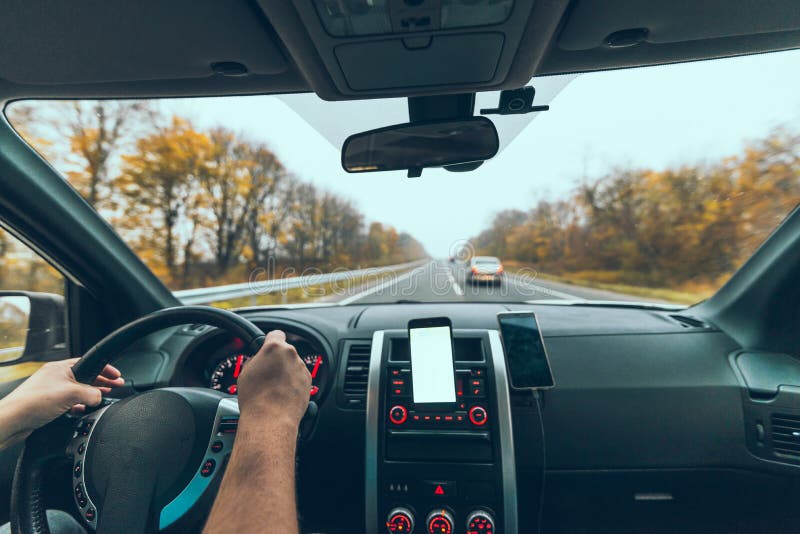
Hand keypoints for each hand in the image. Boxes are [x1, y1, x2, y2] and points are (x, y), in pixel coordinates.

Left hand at [0, 358, 123, 447]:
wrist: (12, 420)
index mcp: (61, 368)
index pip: (90, 363)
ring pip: (78, 391)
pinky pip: (69, 402)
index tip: (117, 375)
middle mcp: (56, 377)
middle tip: (115, 386)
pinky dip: (78, 406)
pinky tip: (82, 410)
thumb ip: (91, 393)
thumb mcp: (71, 394)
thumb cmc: (33, 402)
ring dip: (90, 396)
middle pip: (86, 377)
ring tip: (102, 398)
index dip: (105, 369)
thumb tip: (100, 397)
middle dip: (101, 383)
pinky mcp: (48, 405)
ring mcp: (52, 391)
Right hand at [236, 330, 310, 430]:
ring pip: (293, 366)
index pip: (276, 334)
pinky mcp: (308, 382)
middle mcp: (291, 355)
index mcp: (274, 348)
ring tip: (274, 389)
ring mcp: (301, 368)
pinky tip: (283, 395)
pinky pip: (300, 378)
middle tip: (267, 375)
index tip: (268, 346)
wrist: (270, 419)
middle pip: (285, 352)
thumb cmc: (255, 398)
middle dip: (278, 361)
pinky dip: (293, 384)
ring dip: (286, 373)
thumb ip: (256, 360)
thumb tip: (259, 360)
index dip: (270, 340)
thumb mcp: (245, 372)